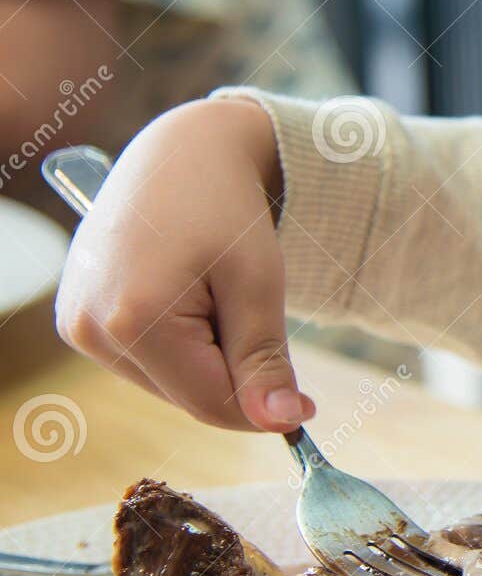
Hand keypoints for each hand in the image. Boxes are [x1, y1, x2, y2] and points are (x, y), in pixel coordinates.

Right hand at [54, 97, 316, 431]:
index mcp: (135, 319)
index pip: (211, 404)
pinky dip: (182, 344)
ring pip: (169, 383)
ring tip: (211, 291)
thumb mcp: (259, 284)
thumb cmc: (227, 208)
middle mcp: (91, 328)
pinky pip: (148, 361)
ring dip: (208, 357)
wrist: (183, 152)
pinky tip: (187, 293)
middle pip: (188, 397)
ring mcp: (78, 324)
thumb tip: (282, 423)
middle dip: (233, 372)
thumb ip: (263, 359)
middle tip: (249, 310)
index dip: (265, 410)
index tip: (309, 405)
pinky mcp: (78, 319)